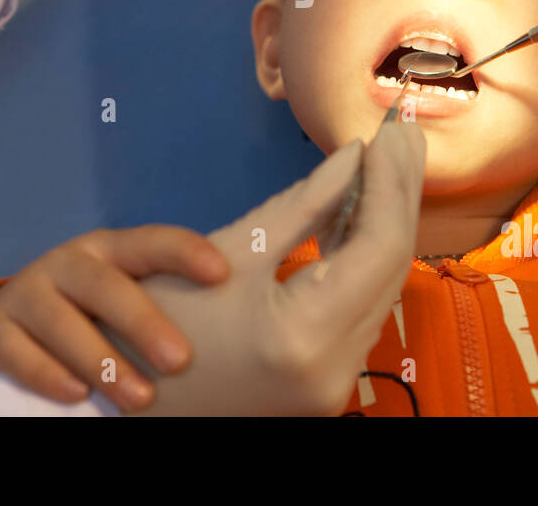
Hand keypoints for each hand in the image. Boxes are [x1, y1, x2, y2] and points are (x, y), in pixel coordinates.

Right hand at [0, 225, 229, 411]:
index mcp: (110, 248)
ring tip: (140, 399)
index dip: (184, 252)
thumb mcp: (127, 289)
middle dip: (144, 324)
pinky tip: (77, 396)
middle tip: (181, 361)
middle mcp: (68, 263)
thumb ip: (168, 294)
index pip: (151, 241)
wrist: (14, 320)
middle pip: (105, 286)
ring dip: (103, 362)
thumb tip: (242, 309)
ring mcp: (28, 293)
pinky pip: (20, 353)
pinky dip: (48, 374)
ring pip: (62, 322)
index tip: (221, 273)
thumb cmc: (94, 309)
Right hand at [107, 121, 426, 415]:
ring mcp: (335, 383)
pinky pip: (364, 308)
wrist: (134, 405)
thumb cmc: (160, 322)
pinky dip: (366, 257)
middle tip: (403, 134)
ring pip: (384, 287)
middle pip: (392, 266)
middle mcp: (334, 367)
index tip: (390, 132)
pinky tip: (363, 213)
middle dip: (398, 195)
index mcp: (305, 333)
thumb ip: (302, 205)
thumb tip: (353, 156)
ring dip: (387, 224)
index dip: (390, 183)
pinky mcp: (329, 382)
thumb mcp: (230, 250)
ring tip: (389, 163)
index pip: (379, 245)